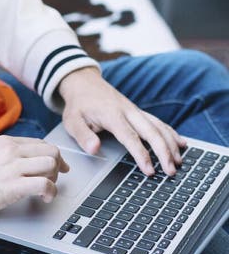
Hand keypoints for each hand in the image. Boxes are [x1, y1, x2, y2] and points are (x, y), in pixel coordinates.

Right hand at [0, 135, 68, 218]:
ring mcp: (13, 167)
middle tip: (55, 179)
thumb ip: (1, 153)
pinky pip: (44, 184)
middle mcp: (12, 151)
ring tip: (47, 189)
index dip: (52, 155)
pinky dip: (50, 192)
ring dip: (55, 179)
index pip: (39, 143)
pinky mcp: (13, 186)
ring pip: (51, 164)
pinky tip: (45, 198)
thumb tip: (15, 159)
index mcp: (5, 142)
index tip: (57, 166)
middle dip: (58, 165)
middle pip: (51, 151)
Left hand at [57, 67, 185, 175]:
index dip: (141, 154)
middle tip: (171, 171)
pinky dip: (171, 133)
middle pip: (151, 131)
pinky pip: (158, 122)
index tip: (150, 171)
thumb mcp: (71, 121)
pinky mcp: (138, 111)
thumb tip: (94, 149)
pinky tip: (182, 144)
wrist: (83, 82)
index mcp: (111, 115)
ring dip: (171, 144)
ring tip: (179, 162)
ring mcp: (135, 110)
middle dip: (164, 152)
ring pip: (158, 126)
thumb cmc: (78, 104)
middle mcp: (128, 111)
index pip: (130, 137)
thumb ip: (83, 135)